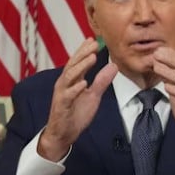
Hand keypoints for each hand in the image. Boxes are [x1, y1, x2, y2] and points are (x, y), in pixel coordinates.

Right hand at [39, 38, 117, 160]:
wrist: (63, 134)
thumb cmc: (76, 113)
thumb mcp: (93, 96)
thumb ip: (102, 81)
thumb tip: (113, 66)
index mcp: (72, 80)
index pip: (78, 61)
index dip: (84, 50)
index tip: (94, 40)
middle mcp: (64, 84)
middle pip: (73, 64)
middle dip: (83, 53)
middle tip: (94, 44)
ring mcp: (62, 94)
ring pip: (69, 76)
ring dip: (81, 66)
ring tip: (92, 58)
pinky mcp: (61, 106)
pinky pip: (67, 95)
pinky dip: (75, 89)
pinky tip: (83, 83)